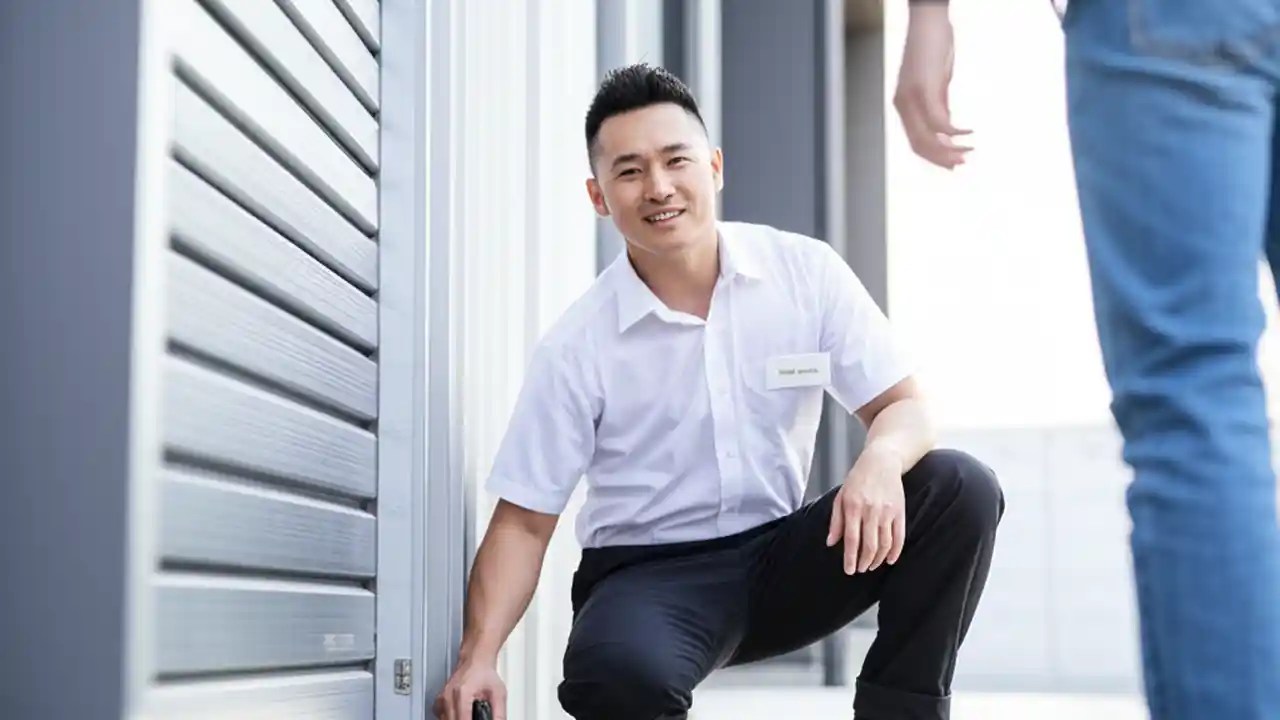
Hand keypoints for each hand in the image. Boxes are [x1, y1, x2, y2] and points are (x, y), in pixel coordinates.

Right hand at [433, 658, 506, 719]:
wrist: (475, 659)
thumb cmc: (485, 673)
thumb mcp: (499, 693)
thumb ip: (498, 713)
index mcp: (462, 694)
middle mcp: (448, 696)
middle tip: (476, 717)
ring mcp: (442, 699)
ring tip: (469, 714)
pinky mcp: (439, 701)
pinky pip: (441, 716)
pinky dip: (450, 718)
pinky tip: (460, 714)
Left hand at [827, 445, 906, 573]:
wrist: (881, 461)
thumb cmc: (857, 480)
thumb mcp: (841, 496)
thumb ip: (836, 521)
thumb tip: (830, 542)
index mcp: (853, 507)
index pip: (851, 539)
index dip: (850, 558)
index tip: (849, 570)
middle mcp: (871, 510)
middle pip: (869, 545)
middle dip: (864, 562)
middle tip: (860, 569)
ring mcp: (887, 512)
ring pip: (884, 543)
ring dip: (878, 559)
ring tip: (871, 566)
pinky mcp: (899, 512)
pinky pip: (899, 537)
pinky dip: (895, 551)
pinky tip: (890, 560)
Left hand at [894, 3, 972, 168]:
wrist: (927, 20)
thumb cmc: (933, 48)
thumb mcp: (935, 83)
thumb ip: (939, 105)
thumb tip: (946, 129)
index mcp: (903, 106)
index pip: (915, 142)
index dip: (934, 157)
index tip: (953, 166)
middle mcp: (903, 105)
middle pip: (920, 145)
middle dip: (942, 159)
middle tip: (963, 163)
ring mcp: (912, 99)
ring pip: (929, 138)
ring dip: (950, 149)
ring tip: (968, 152)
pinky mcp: (924, 90)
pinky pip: (939, 121)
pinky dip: (955, 132)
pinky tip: (968, 132)